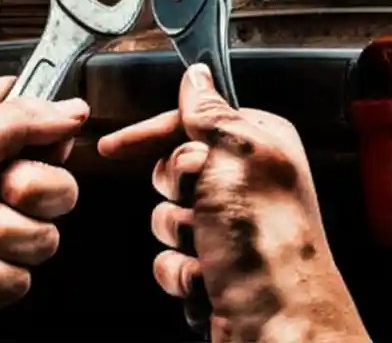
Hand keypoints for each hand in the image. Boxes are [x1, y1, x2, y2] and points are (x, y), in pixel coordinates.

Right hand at [98, 64, 369, 342]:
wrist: (278, 325)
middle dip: (174, 195)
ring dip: (179, 238)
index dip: (149, 135)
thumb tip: (196, 73)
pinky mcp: (213, 267)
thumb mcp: (234, 156)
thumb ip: (209, 111)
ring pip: (163, 217)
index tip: (113, 145)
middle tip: (202, 206)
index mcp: (257, 146)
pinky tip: (210, 278)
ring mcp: (228, 229)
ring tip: (212, 251)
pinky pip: (167, 258)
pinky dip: (182, 272)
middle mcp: (244, 184)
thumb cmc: (269, 244)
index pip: (187, 122)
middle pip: (168, 172)